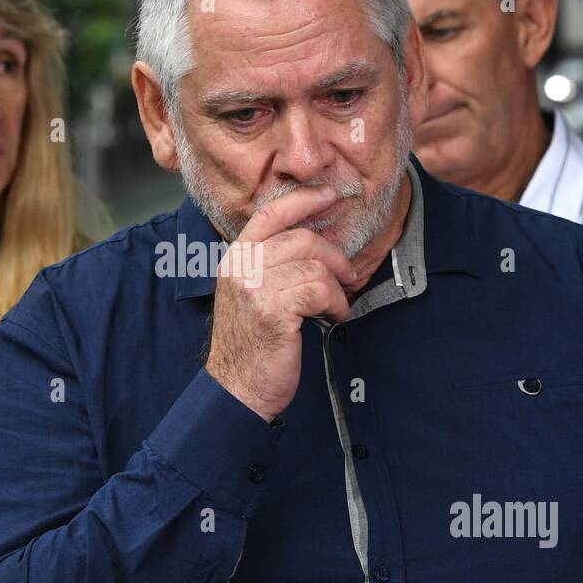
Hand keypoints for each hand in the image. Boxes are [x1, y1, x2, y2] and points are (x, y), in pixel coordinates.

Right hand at [205, 184, 355, 421]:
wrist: (237, 388)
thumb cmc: (252, 344)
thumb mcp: (251, 294)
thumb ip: (270, 265)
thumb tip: (314, 242)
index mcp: (235, 259)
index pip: (270, 213)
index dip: (303, 199)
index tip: (330, 194)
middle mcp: (241, 268)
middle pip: (301, 238)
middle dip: (334, 256)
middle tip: (347, 275)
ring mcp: (254, 288)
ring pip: (315, 266)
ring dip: (336, 288)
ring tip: (335, 306)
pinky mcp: (272, 311)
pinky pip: (319, 291)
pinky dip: (336, 303)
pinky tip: (333, 317)